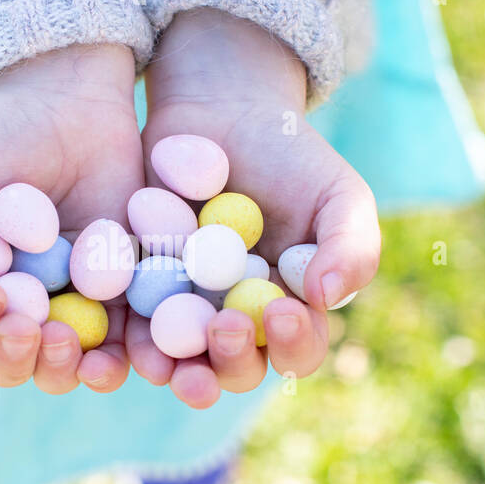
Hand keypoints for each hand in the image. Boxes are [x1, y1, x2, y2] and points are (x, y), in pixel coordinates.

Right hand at [0, 43, 142, 392]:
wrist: (68, 103)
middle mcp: (16, 310)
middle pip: (9, 363)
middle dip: (15, 356)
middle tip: (29, 327)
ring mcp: (70, 309)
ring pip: (60, 369)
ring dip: (60, 370)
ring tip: (68, 343)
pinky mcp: (123, 301)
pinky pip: (121, 348)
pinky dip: (116, 362)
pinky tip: (113, 359)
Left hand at [131, 9, 380, 407]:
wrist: (221, 111)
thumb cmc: (292, 157)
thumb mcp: (338, 194)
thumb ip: (351, 246)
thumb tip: (327, 297)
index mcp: (290, 312)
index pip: (299, 349)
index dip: (295, 343)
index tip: (284, 310)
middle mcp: (237, 323)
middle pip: (238, 368)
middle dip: (235, 360)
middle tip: (226, 325)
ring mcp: (185, 313)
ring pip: (184, 363)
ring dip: (183, 372)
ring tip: (178, 364)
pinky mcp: (138, 294)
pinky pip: (133, 329)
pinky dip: (134, 341)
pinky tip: (134, 337)